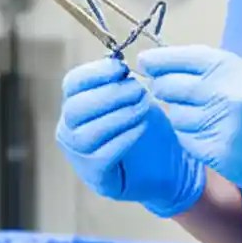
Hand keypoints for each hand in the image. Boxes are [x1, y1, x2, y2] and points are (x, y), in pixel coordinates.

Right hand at [56, 57, 205, 217]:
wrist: (172, 165)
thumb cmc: (148, 126)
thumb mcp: (133, 97)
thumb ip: (120, 82)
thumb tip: (116, 64)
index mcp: (75, 105)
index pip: (72, 84)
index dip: (94, 73)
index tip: (121, 68)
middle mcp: (69, 131)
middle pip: (76, 109)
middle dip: (108, 95)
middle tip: (138, 90)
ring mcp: (80, 157)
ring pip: (86, 134)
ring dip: (117, 117)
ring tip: (144, 107)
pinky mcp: (97, 178)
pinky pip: (102, 157)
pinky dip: (123, 139)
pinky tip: (141, 128)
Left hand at [140, 45, 241, 242]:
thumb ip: (220, 72)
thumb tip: (175, 65)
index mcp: (241, 70)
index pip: (189, 57)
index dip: (162, 59)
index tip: (145, 60)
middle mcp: (230, 93)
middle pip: (174, 85)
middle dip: (162, 87)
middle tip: (160, 89)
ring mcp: (223, 124)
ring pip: (176, 115)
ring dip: (178, 116)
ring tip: (198, 118)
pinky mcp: (219, 152)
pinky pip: (185, 139)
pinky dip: (188, 137)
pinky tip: (205, 137)